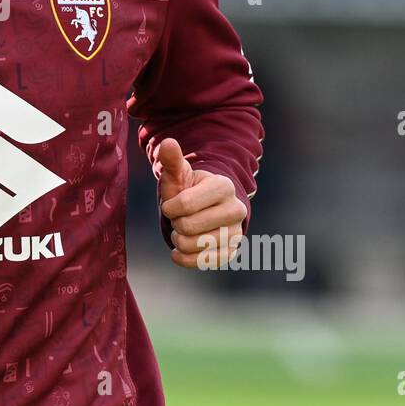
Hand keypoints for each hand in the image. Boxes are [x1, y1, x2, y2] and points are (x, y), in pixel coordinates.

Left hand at [156, 137, 246, 269]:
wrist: (205, 208)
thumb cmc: (189, 189)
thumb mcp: (179, 174)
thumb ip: (172, 160)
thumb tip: (168, 143)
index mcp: (223, 186)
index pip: (185, 204)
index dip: (169, 207)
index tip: (170, 204)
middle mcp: (237, 209)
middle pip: (187, 226)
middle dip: (175, 223)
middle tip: (179, 218)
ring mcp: (237, 232)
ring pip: (194, 246)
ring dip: (178, 240)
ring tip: (182, 231)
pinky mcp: (232, 252)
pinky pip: (202, 262)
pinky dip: (185, 258)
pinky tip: (180, 250)